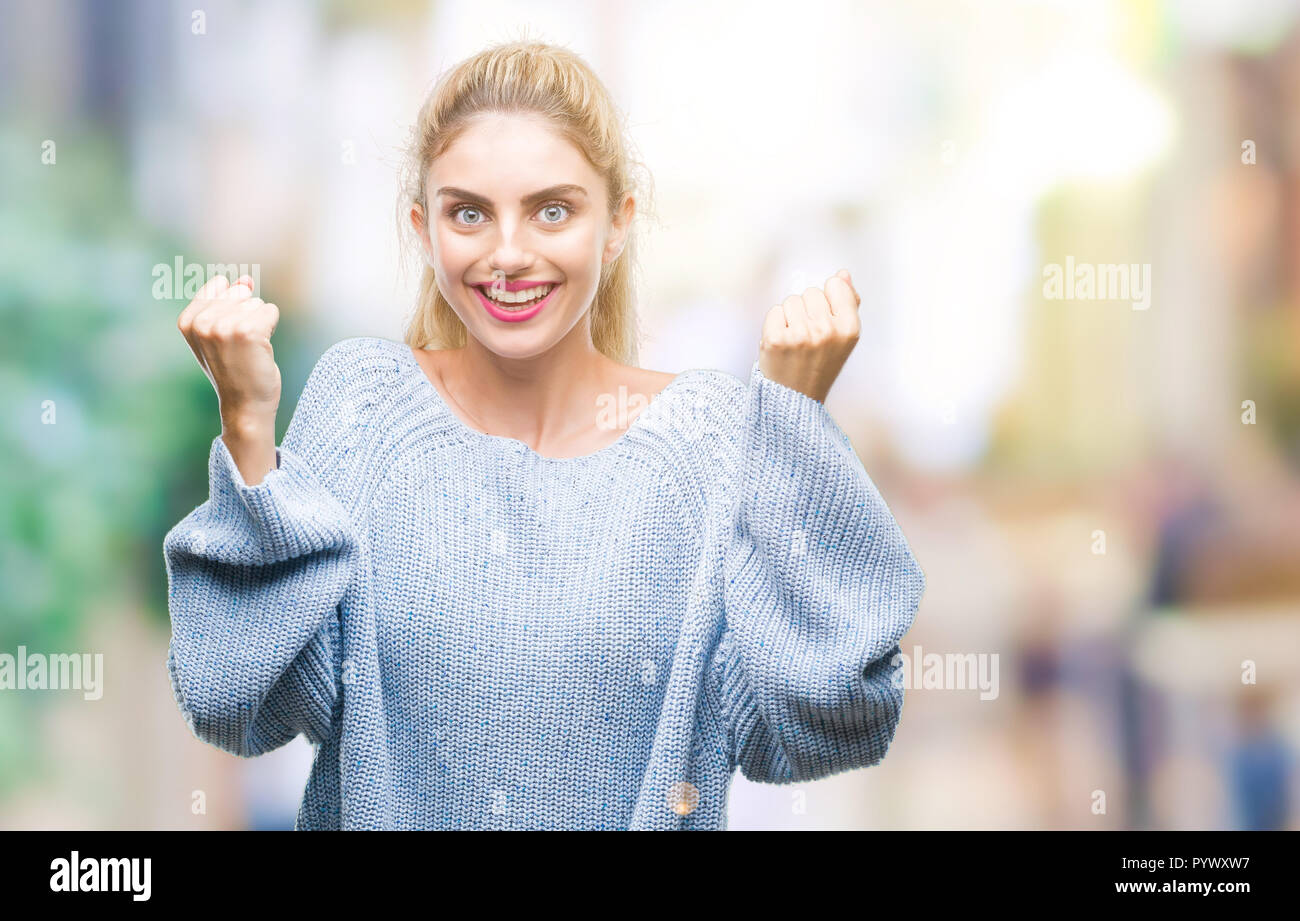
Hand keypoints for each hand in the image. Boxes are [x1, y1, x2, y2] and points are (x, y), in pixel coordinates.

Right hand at [177, 273, 281, 426]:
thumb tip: (245, 278)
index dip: (232, 308)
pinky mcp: (248, 331)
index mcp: (187, 320)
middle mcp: (202, 322)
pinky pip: (270, 310)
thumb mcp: (218, 333)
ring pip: (256, 303)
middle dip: (247, 315)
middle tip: (240, 346)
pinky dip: (271, 327)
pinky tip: (261, 349)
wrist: (245, 404)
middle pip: (240, 292)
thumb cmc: (234, 369)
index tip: (227, 336)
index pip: (220, 286)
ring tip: (249, 350)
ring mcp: (224, 326)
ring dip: (259, 324)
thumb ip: (225, 302)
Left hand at [758, 269, 860, 401]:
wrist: (796, 398)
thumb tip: (843, 274)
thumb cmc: (820, 365)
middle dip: (808, 310)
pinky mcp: (775, 339)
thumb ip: (847, 303)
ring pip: (791, 300)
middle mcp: (826, 331)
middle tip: (809, 336)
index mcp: (849, 329)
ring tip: (796, 340)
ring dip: (791, 317)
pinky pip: (774, 311)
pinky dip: (775, 324)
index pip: (835, 286)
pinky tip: (782, 343)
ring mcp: (800, 335)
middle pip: (811, 292)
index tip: (826, 321)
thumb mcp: (843, 338)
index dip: (828, 300)